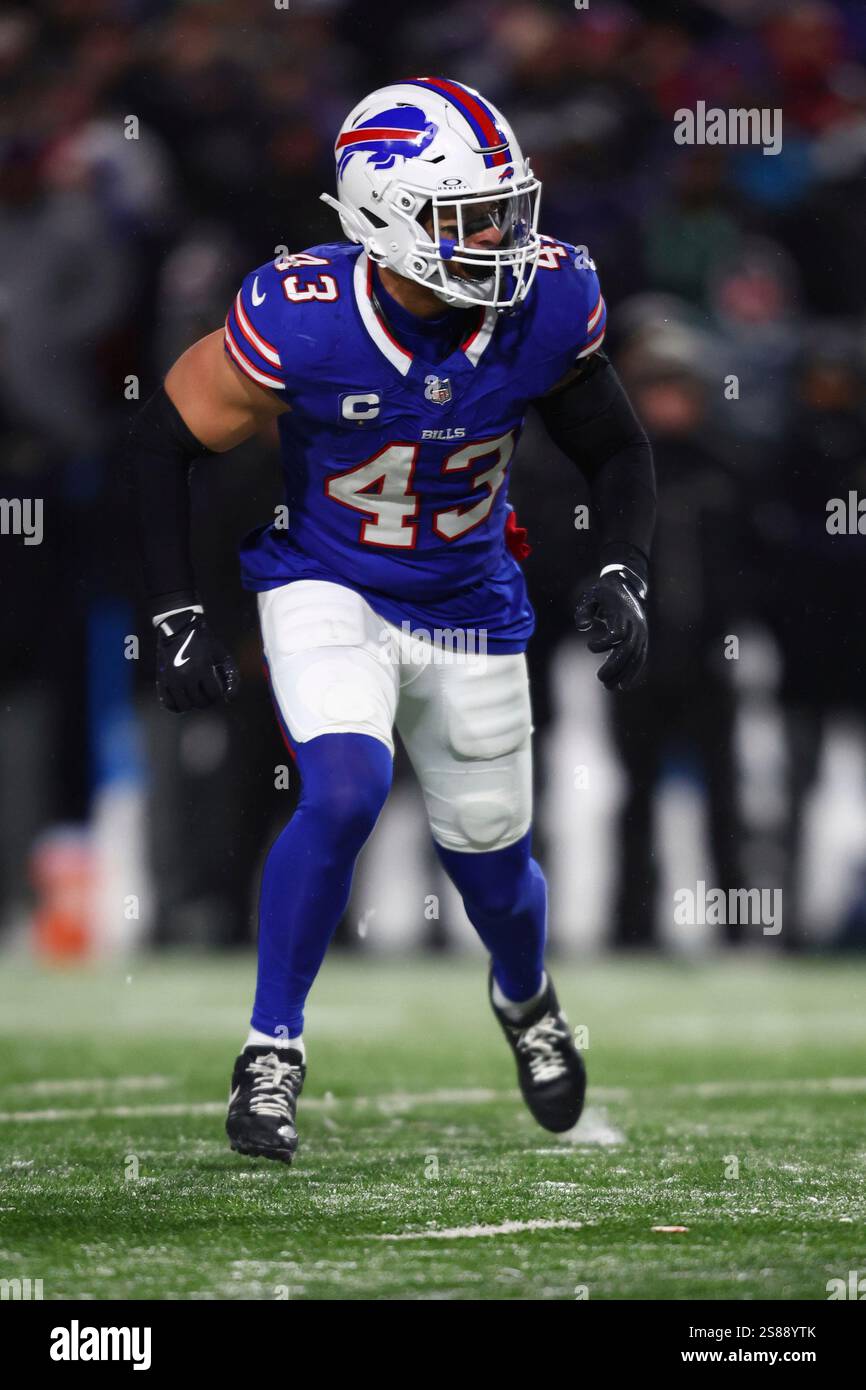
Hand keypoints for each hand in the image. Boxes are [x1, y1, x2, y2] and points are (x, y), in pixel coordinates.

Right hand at [154, 608, 239, 711]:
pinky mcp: (162, 680)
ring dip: (193, 704)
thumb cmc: (203, 641)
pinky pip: (169, 703)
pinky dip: (177, 706)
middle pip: (200, 702)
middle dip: (207, 701)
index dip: (217, 695)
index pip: (213, 695)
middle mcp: (186, 676)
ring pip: (185, 706)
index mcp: (202, 668)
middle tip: (207, 695)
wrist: (178, 627)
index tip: (216, 690)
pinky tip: (184, 699)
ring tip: (196, 696)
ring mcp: (172, 679)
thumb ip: (231, 677)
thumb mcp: (221, 655)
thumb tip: (230, 699)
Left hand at [574, 570, 647, 690]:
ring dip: (624, 673)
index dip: (604, 644)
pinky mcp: (643, 638)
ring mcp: (641, 632)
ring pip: (636, 657)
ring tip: (610, 686)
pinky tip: (624, 685)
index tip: (589, 645)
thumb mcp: (589, 597)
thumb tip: (582, 627)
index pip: (617, 633)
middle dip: (615, 666)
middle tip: (600, 678)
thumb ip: (583, 611)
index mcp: (622, 613)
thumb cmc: (603, 593)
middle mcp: (635, 624)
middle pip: (628, 649)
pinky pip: (640, 658)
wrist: (626, 585)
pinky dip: (633, 672)